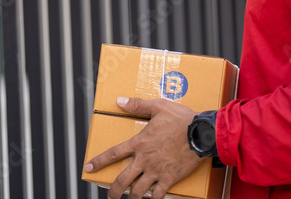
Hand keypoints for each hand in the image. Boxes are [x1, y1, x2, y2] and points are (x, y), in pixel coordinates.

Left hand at [85, 96, 201, 198]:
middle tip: (110, 197)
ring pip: (138, 191)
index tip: (88, 167)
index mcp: (139, 143)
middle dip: (113, 191)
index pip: (113, 154)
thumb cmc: (181, 119)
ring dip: (132, 197)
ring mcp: (157, 171)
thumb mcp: (157, 106)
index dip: (98, 161)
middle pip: (122, 180)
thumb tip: (119, 101)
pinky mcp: (170, 178)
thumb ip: (136, 104)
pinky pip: (158, 194)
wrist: (201, 133)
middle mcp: (145, 160)